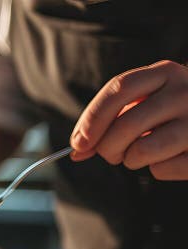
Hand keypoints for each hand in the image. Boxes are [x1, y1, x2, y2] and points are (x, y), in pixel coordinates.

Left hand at [70, 60, 187, 179]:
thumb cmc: (172, 113)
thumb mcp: (145, 104)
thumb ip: (110, 121)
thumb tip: (77, 150)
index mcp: (165, 73)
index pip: (119, 88)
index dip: (93, 117)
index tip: (78, 143)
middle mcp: (185, 91)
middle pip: (126, 124)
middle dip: (106, 148)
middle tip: (109, 154)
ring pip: (142, 150)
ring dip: (130, 160)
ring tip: (139, 154)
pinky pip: (164, 169)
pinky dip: (158, 170)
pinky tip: (170, 158)